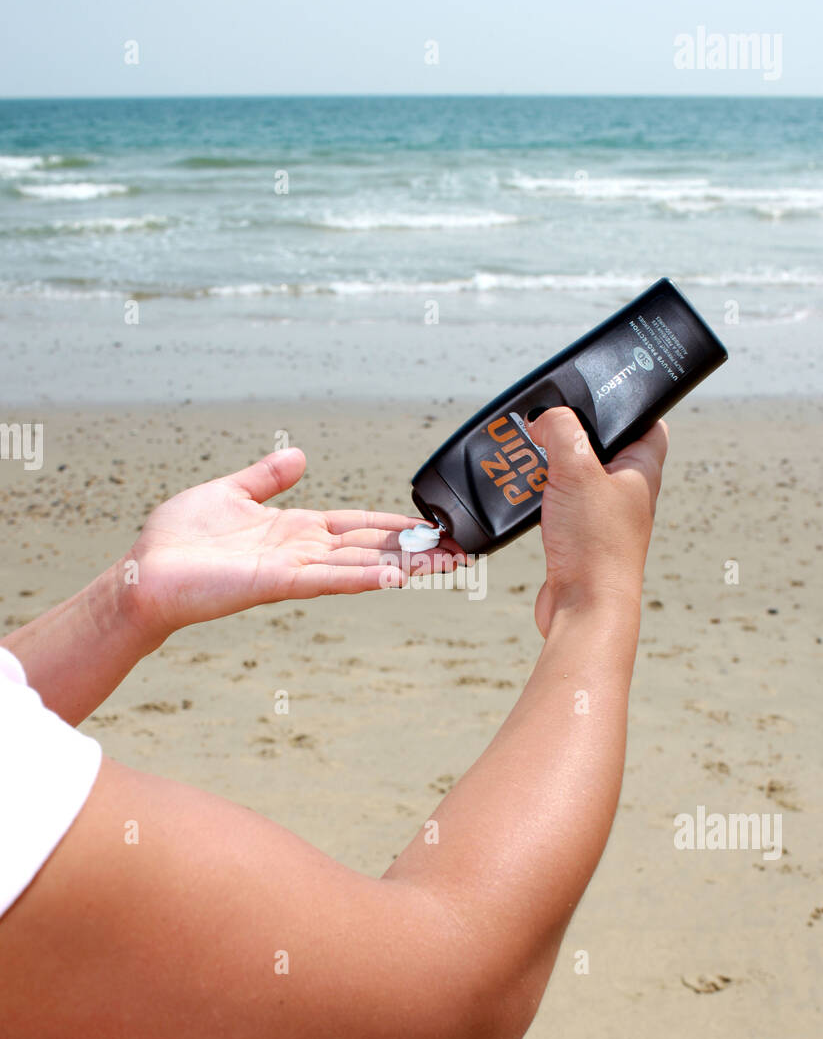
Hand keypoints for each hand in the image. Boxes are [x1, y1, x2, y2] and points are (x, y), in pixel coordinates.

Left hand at [123, 447, 460, 646]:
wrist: (145, 572)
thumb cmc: (177, 540)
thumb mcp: (228, 492)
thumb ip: (266, 478)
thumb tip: (298, 455)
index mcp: (294, 529)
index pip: (357, 526)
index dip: (394, 525)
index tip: (432, 526)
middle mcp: (301, 551)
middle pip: (370, 547)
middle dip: (415, 549)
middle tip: (461, 552)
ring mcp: (292, 569)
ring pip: (360, 564)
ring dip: (404, 565)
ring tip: (446, 564)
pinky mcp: (276, 583)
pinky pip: (327, 580)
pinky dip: (361, 578)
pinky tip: (394, 577)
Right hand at [524, 409, 668, 638]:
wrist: (585, 607)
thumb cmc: (597, 547)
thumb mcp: (577, 471)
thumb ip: (561, 431)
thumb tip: (546, 418)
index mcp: (641, 470)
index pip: (648, 422)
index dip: (628, 405)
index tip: (600, 394)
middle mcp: (627, 491)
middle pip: (603, 446)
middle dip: (573, 434)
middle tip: (549, 425)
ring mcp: (603, 515)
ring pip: (576, 475)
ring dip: (551, 466)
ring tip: (530, 457)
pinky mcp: (579, 536)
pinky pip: (558, 503)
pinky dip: (541, 495)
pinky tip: (525, 494)